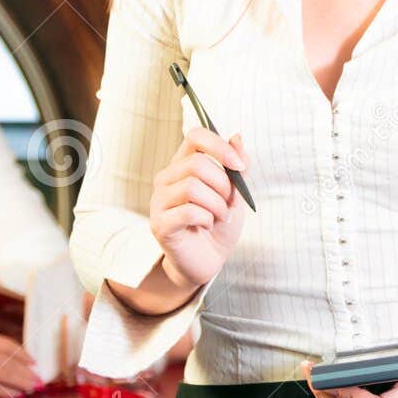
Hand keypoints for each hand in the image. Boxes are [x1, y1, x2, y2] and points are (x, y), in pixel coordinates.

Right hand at [0, 329, 41, 397]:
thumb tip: (5, 358)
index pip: (9, 346)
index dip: (24, 355)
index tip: (33, 362)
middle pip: (11, 363)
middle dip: (27, 373)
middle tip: (38, 379)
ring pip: (6, 376)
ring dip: (21, 383)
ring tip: (32, 388)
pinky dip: (8, 393)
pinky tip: (16, 395)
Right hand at [149, 127, 249, 288]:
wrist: (209, 261)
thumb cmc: (219, 224)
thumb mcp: (234, 193)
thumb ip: (237, 167)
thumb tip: (237, 137)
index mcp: (183, 165)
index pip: (195, 137)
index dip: (219, 146)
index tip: (238, 166)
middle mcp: (166, 178)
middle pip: (197, 164)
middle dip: (223, 186)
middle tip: (228, 204)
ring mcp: (159, 201)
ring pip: (192, 187)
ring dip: (216, 205)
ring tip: (219, 217)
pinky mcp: (159, 224)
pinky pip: (187, 211)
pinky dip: (206, 219)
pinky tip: (206, 225)